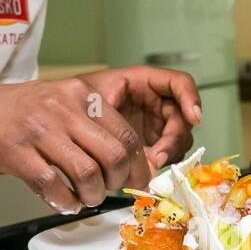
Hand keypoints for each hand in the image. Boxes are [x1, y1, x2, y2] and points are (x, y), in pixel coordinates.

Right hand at [0, 68, 197, 212]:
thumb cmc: (10, 112)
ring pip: (87, 173)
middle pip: (113, 154)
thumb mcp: (56, 101)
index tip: (136, 179)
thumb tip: (124, 157)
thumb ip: (88, 122)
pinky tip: (63, 201)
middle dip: (118, 182)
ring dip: (91, 196)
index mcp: (77, 93)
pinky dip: (64, 202)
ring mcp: (39, 130)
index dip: (136, 165)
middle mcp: (62, 108)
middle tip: (109, 191)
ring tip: (84, 198)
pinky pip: (53, 186)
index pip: (125, 134)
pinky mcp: (17, 152)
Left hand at [79, 65, 201, 172]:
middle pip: (183, 117)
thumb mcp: (92, 99)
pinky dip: (158, 162)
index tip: (193, 117)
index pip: (179, 83)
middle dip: (174, 138)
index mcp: (143, 81)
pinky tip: (144, 168)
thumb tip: (138, 143)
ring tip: (148, 163)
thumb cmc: (71, 100)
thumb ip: (116, 118)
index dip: (190, 98)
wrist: (57, 117)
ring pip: (178, 138)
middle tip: (159, 156)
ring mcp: (154, 123)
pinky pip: (165, 153)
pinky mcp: (149, 143)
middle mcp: (154, 101)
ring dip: (168, 153)